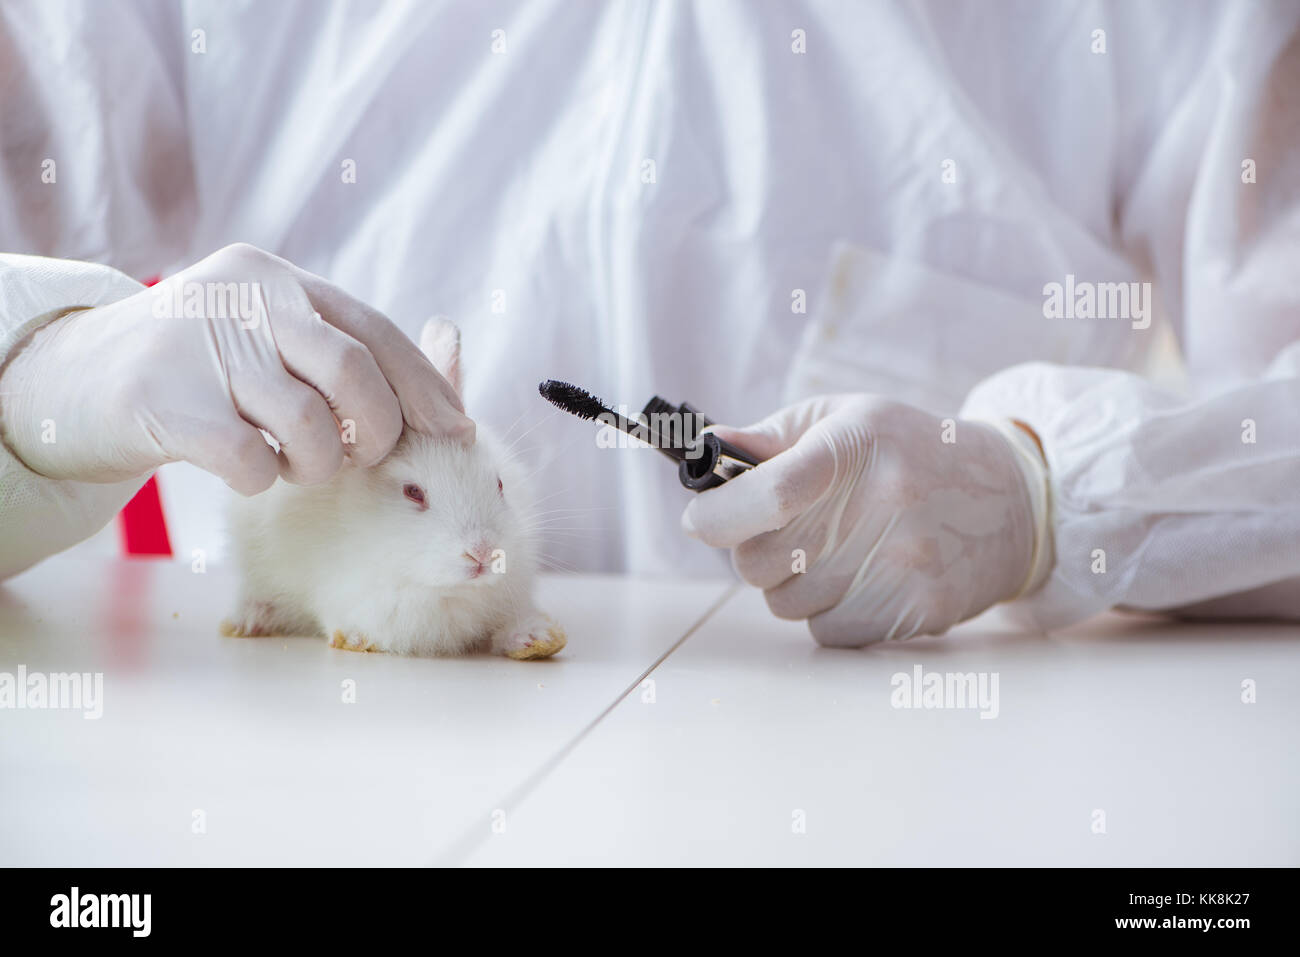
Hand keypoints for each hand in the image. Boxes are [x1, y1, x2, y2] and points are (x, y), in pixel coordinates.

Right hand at [0, 243, 472, 492]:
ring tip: (294, 462)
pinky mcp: (163, 399)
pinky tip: (247, 469)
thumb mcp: (262, 333)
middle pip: (354, 374)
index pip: (376, 331)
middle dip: (379, 431)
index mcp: (278, 278)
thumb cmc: (197, 367)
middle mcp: (244, 296)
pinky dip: (264, 480)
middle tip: (364, 456)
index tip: (457, 430)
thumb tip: (443, 403)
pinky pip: (254, 461)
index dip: (426, 387)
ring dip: (319, 464)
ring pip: (310, 425)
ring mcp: (201, 344)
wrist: (73, 377)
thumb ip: (333, 348)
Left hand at [681, 395, 1048, 645]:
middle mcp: (883, 505)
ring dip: (792, 583)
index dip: (719, 514)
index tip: (702, 520)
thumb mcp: (846, 419)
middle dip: (755, 547)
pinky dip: (828, 612)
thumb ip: (771, 439)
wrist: (1011, 498)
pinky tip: (863, 577)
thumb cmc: (908, 450)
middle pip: (759, 560)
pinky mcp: (918, 611)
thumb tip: (704, 455)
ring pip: (785, 602)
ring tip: (835, 549)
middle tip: (790, 529)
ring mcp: (903, 564)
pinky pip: (825, 632)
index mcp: (857, 446)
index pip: (772, 493)